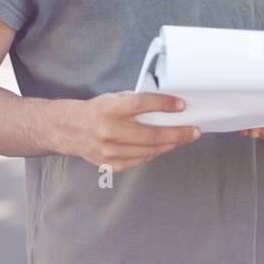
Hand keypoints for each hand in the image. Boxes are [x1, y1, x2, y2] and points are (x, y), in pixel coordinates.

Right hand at [61, 91, 199, 172]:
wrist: (70, 130)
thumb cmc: (96, 111)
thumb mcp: (113, 98)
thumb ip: (136, 102)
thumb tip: (165, 106)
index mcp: (109, 109)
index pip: (141, 104)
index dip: (164, 104)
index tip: (181, 105)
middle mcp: (108, 131)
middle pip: (151, 135)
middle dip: (177, 133)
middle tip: (193, 130)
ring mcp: (109, 151)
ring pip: (149, 151)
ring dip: (170, 145)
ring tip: (184, 138)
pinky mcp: (111, 165)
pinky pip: (140, 160)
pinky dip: (155, 153)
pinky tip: (164, 147)